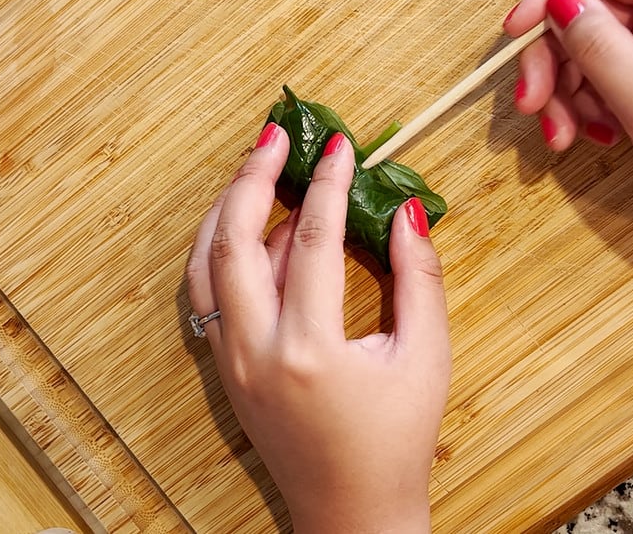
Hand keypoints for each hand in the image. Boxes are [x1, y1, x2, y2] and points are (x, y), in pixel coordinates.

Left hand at [186, 124, 450, 532]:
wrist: (351, 510)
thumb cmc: (397, 440)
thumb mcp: (426, 356)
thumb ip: (419, 278)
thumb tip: (408, 213)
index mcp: (311, 349)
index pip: (315, 240)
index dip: (331, 184)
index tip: (342, 145)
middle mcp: (257, 351)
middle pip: (236, 240)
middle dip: (254, 178)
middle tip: (276, 136)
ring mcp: (231, 361)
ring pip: (206, 265)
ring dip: (227, 209)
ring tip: (254, 169)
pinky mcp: (226, 368)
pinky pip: (207, 294)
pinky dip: (220, 249)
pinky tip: (244, 225)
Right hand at [505, 0, 632, 229]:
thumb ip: (601, 48)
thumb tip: (559, 3)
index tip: (518, 28)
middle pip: (589, 12)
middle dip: (550, 58)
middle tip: (530, 102)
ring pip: (588, 52)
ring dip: (563, 93)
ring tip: (564, 135)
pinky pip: (604, 80)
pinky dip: (585, 107)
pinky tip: (593, 134)